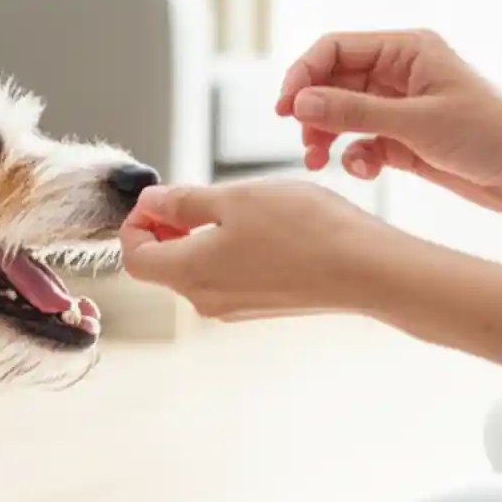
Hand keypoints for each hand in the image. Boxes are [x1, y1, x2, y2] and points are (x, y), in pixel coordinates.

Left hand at [119, 181, 403, 319]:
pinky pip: (225, 277)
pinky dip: (224, 250)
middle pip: (162, 265)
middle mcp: (204, 299)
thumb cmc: (302, 229)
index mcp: (187, 273)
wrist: (368, 270)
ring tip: (230, 205)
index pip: (134, 257)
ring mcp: (234, 307)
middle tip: (191, 194)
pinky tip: (257, 226)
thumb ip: (183, 203)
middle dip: (165, 227)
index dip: (134, 224)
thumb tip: (148, 203)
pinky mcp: (261, 306)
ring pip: (194, 270)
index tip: (156, 197)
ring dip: (197, 236)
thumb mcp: (234, 198)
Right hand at [276, 30, 501, 212]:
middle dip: (313, 112)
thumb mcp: (415, 123)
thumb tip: (298, 103)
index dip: (303, 75)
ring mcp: (399, 107)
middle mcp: (399, 73)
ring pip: (340, 115)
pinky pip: (360, 142)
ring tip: (319, 162)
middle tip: (304, 142)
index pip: (334, 49)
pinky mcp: (402, 139)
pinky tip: (366, 172)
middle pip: (331, 83)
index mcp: (406, 50)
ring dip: (325, 138)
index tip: (286, 109)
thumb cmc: (490, 136)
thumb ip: (353, 111)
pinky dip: (354, 157)